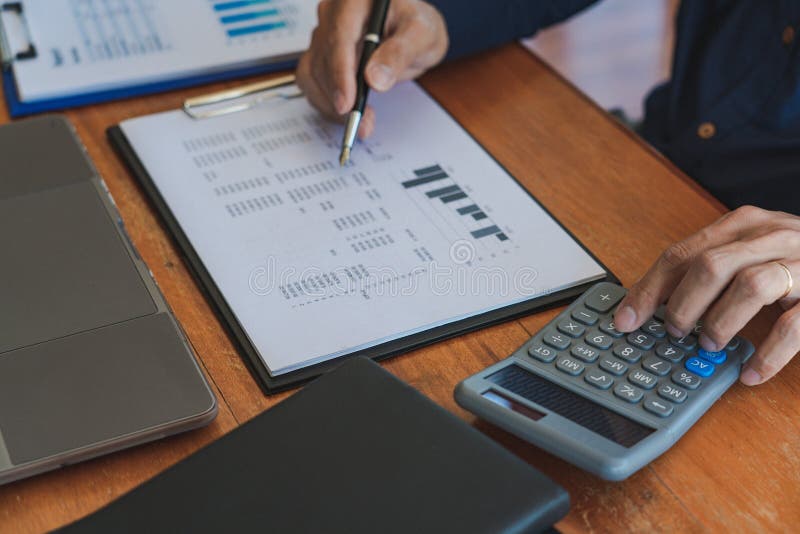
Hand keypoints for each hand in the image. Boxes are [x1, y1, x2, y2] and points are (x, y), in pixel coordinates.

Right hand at [296, 0, 447, 137]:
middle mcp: (333, 14)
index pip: (339, 37)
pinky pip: (311, 82)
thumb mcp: (421, 34)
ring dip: (331, 104)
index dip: (340, 73)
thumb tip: (375, 79)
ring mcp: (323, 35)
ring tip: (360, 122)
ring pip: (312, 73)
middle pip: (323, 59)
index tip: (347, 103)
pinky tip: (347, 115)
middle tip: (363, 123)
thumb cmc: (415, 24)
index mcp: (354, 1)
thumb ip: (400, 53)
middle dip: (340, 97)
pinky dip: (326, 103)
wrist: (411, 30)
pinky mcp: (320, 56)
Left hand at [613, 205, 799, 385]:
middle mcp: (773, 236)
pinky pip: (796, 325)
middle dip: (682, 305)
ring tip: (709, 346)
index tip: (625, 320)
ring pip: (751, 286)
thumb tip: (652, 305)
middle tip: (674, 333)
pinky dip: (769, 354)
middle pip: (710, 265)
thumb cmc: (798, 262)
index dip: (648, 289)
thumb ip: (710, 271)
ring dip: (721, 322)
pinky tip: (751, 373)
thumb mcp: (750, 254)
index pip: (682, 254)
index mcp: (744, 225)